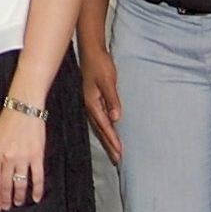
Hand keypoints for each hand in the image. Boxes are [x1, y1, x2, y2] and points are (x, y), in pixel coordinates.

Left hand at [0, 107, 45, 210]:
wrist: (24, 108)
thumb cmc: (7, 122)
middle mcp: (7, 158)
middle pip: (5, 186)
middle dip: (5, 200)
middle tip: (6, 207)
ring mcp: (22, 157)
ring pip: (20, 184)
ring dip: (19, 196)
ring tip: (18, 203)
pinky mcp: (37, 155)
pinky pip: (37, 177)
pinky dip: (37, 190)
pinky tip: (36, 197)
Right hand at [80, 44, 123, 163]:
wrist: (91, 51)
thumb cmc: (100, 64)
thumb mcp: (108, 81)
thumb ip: (112, 99)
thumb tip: (116, 118)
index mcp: (93, 104)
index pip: (105, 127)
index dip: (112, 140)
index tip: (120, 153)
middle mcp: (90, 107)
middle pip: (101, 130)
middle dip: (109, 145)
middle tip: (118, 160)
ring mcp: (91, 104)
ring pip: (100, 127)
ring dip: (107, 139)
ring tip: (114, 152)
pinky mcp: (94, 100)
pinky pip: (100, 119)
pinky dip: (106, 129)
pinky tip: (109, 132)